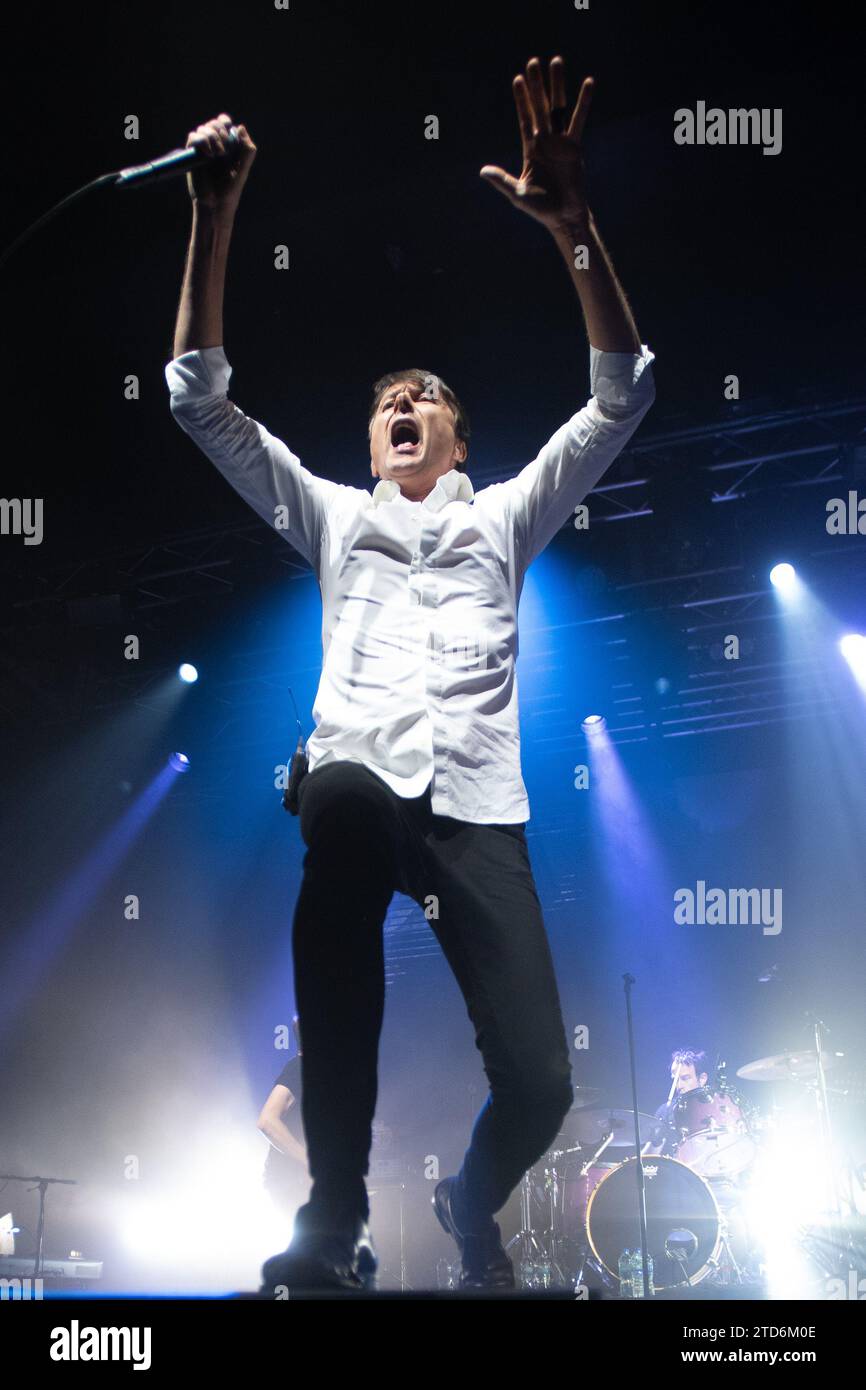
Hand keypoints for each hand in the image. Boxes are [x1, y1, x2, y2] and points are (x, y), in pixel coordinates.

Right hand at [185, 112, 256, 220]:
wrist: (215, 205)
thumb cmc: (230, 191)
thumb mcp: (243, 171)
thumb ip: (247, 151)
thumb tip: (240, 127)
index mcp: (228, 146)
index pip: (224, 123)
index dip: (224, 121)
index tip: (228, 130)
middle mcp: (215, 146)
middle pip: (213, 123)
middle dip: (219, 131)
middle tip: (224, 150)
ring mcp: (203, 150)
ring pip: (203, 129)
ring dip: (211, 136)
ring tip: (216, 154)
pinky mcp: (192, 156)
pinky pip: (193, 137)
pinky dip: (200, 140)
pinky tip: (208, 154)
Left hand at [481, 56, 592, 233]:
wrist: (563, 216)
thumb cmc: (540, 208)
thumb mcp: (517, 194)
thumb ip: (502, 181)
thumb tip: (482, 171)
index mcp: (531, 149)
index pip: (524, 119)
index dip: (521, 100)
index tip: (517, 79)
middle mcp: (545, 141)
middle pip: (539, 107)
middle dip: (536, 85)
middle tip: (533, 62)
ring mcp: (561, 141)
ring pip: (558, 107)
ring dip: (557, 85)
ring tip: (556, 61)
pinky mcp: (575, 146)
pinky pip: (579, 120)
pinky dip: (583, 102)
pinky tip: (588, 83)